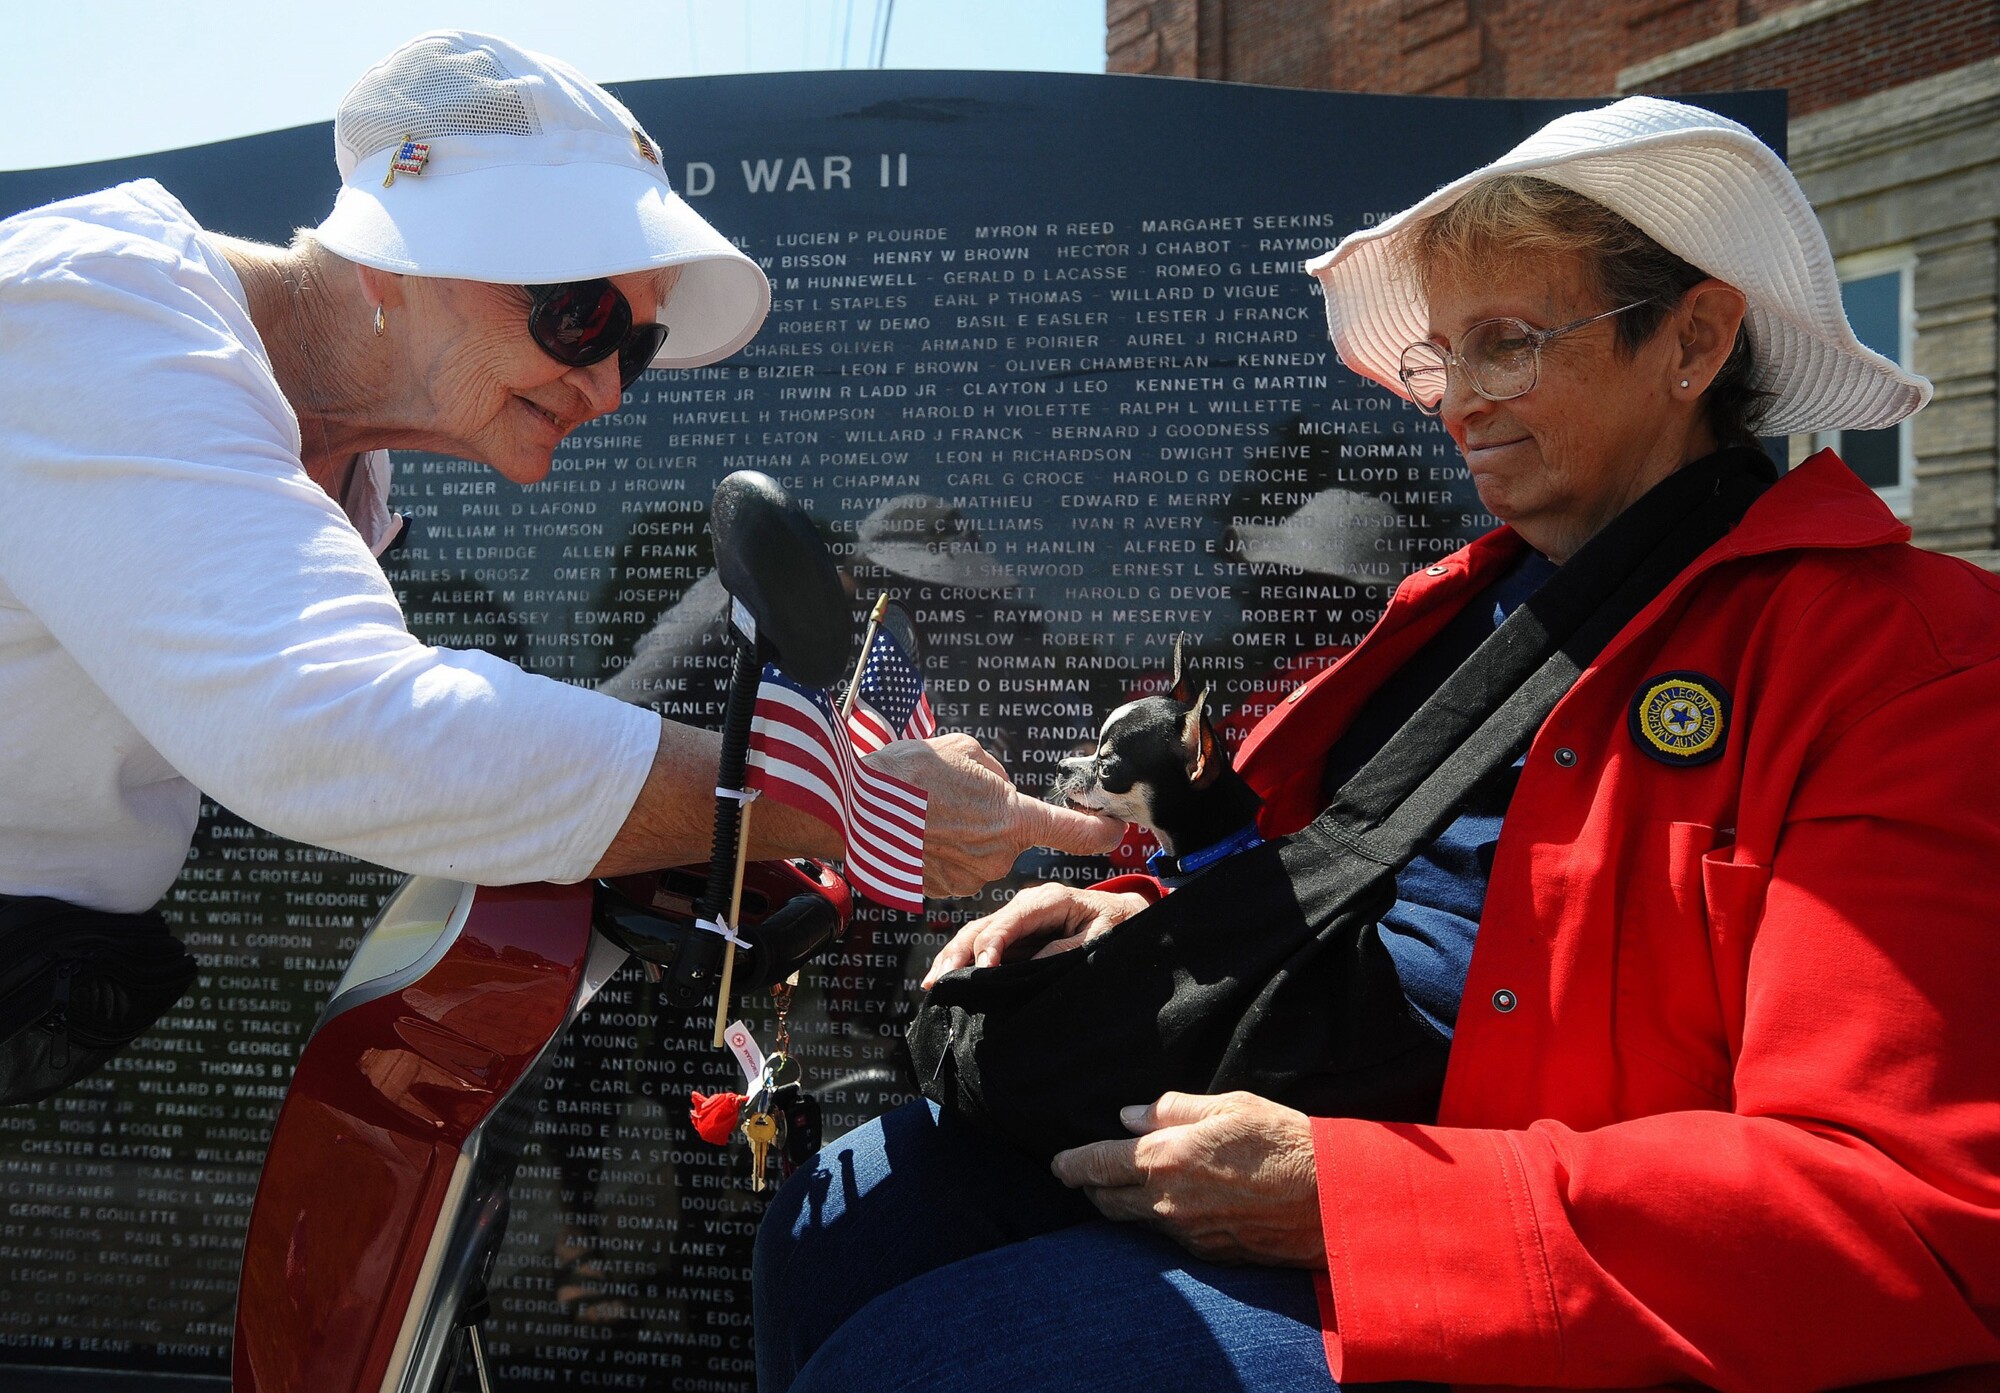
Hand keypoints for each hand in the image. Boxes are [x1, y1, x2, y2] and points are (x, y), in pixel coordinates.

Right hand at [865, 733, 1122, 898]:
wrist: (854, 807)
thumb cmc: (909, 772)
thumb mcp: (967, 752)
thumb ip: (996, 775)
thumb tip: (997, 790)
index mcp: (1011, 817)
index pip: (1073, 832)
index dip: (1099, 831)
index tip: (1113, 829)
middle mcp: (997, 856)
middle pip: (1011, 837)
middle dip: (992, 818)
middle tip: (954, 797)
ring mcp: (969, 879)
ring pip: (982, 854)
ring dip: (965, 836)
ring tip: (929, 814)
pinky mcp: (943, 892)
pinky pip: (957, 869)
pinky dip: (943, 853)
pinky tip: (919, 835)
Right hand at [922, 882, 1151, 985]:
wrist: (1126, 916)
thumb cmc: (1117, 926)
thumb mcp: (1101, 937)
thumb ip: (1067, 949)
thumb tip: (1033, 963)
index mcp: (1048, 900)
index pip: (1009, 921)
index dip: (991, 945)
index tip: (982, 971)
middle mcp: (1025, 904)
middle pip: (983, 926)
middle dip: (959, 953)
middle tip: (939, 983)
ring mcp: (1016, 917)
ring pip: (975, 934)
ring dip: (952, 958)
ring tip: (932, 984)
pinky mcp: (1013, 932)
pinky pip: (982, 944)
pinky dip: (961, 960)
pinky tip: (944, 978)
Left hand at [1050, 1091, 1323, 1267]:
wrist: (1330, 1200)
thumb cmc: (1283, 1142)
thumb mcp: (1229, 1106)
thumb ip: (1173, 1109)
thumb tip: (1130, 1115)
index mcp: (1166, 1158)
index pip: (1098, 1165)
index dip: (1072, 1165)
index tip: (1058, 1164)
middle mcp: (1167, 1202)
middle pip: (1108, 1201)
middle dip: (1091, 1188)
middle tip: (1082, 1177)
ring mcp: (1188, 1233)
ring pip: (1137, 1222)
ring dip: (1124, 1205)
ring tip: (1121, 1190)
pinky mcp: (1210, 1252)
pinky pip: (1170, 1237)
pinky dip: (1160, 1220)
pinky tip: (1173, 1206)